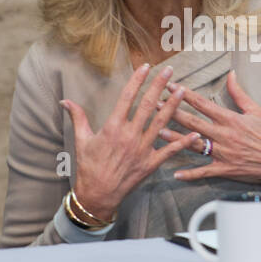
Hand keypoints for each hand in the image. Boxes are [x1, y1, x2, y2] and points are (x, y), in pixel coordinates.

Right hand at [60, 63, 203, 219]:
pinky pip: (169, 151)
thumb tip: (65, 101)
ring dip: (173, 105)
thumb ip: (78, 117)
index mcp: (113, 127)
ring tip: (183, 90)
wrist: (97, 195)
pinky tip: (195, 133)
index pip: (128, 97)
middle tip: (170, 70)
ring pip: (162, 123)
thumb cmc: (88, 167)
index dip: (137, 80)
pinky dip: (183, 142)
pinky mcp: (150, 163)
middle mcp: (130, 135)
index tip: (146, 66)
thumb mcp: (81, 140)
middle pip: (148, 105)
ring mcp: (142, 149)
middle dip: (159, 85)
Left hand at [159, 70, 260, 189]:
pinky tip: (175, 174)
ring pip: (194, 144)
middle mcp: (224, 135)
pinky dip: (190, 174)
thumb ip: (239, 93)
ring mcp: (224, 153)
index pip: (202, 103)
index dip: (184, 94)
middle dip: (172, 112)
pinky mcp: (225, 169)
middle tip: (154, 105)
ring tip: (157, 132)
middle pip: (193, 121)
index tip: (170, 86)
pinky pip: (204, 172)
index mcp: (230, 119)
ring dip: (175, 138)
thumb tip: (230, 74)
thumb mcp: (256, 110)